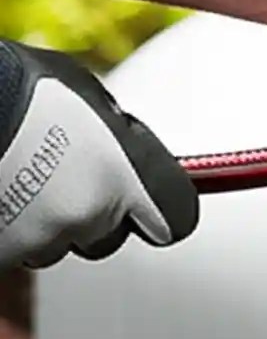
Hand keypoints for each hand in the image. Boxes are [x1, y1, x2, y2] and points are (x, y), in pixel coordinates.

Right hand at [0, 40, 197, 268]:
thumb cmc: (24, 87)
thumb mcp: (94, 100)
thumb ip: (119, 135)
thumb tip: (124, 145)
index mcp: (132, 175)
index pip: (176, 220)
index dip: (161, 213)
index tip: (151, 206)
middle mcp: (95, 213)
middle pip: (107, 236)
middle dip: (91, 215)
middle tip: (64, 180)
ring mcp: (45, 237)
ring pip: (56, 244)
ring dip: (46, 222)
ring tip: (22, 178)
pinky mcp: (4, 250)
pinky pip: (16, 247)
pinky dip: (10, 228)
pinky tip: (2, 192)